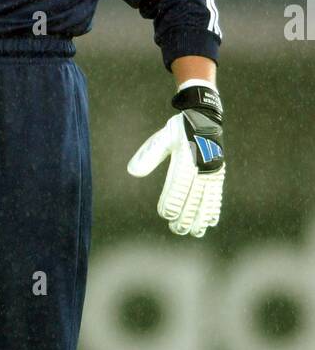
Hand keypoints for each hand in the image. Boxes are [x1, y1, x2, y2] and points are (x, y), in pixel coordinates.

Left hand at [127, 83, 224, 237]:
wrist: (205, 117)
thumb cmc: (180, 129)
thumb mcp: (163, 138)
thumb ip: (149, 155)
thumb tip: (132, 172)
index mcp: (186, 158)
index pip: (178, 185)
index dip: (172, 201)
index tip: (165, 214)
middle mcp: (201, 166)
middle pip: (193, 197)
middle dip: (186, 216)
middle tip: (177, 229)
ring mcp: (211, 170)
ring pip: (206, 199)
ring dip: (201, 217)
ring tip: (195, 232)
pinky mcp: (218, 173)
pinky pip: (216, 194)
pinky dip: (214, 208)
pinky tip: (211, 222)